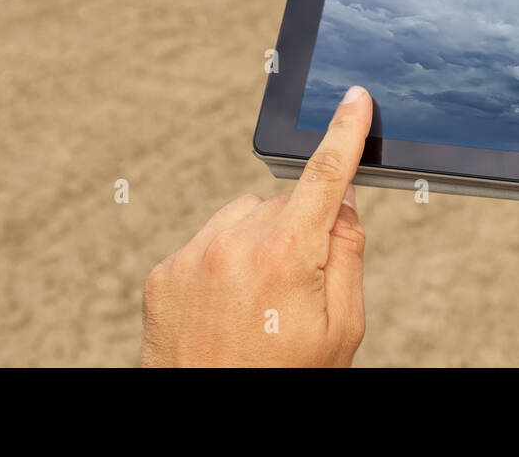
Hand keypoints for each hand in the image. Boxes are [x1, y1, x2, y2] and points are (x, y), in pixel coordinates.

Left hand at [141, 85, 370, 366]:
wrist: (208, 420)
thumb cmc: (286, 382)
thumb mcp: (342, 330)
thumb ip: (346, 256)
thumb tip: (340, 208)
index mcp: (286, 256)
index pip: (325, 177)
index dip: (345, 133)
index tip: (354, 98)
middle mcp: (232, 245)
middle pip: (287, 202)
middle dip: (303, 226)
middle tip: (301, 284)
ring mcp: (191, 256)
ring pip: (245, 215)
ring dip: (261, 239)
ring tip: (261, 300)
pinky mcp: (164, 272)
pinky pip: (207, 240)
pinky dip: (224, 258)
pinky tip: (228, 304)